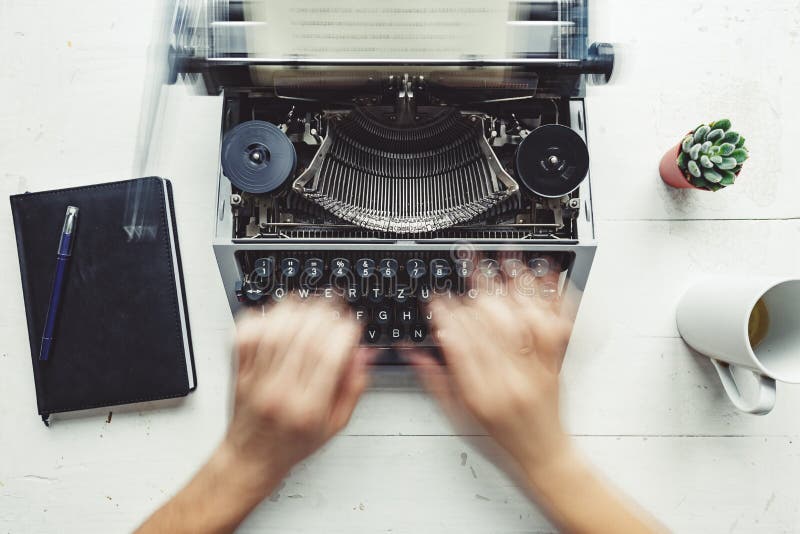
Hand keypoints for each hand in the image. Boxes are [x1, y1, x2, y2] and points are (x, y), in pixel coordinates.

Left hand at [222, 298, 369, 495]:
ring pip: (276, 331)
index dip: (345, 332)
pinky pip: (247, 336)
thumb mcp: (335, 424)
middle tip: (335, 307)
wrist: (251, 458)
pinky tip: (279, 315)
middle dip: (325, 314)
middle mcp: (281, 391)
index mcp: (308, 407)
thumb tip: (364, 353)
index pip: (329, 358)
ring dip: (297, 309)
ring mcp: (256, 379)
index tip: (353, 324)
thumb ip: (353, 388)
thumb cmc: (292, 443)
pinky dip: (263, 318)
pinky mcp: (239, 371)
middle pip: (304, 338)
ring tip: (310, 305)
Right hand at [410, 269, 662, 532]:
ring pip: (522, 322)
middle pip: (491, 327)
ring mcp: (536, 370)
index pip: (460, 346)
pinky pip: (555, 327)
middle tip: (466, 267)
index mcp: (482, 394)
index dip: (446, 317)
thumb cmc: (501, 438)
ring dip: (511, 286)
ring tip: (500, 259)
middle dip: (476, 291)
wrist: (544, 454)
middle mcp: (510, 380)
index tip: (437, 298)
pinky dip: (548, 299)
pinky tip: (540, 277)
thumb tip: (412, 352)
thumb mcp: (459, 415)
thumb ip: (435, 381)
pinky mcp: (556, 363)